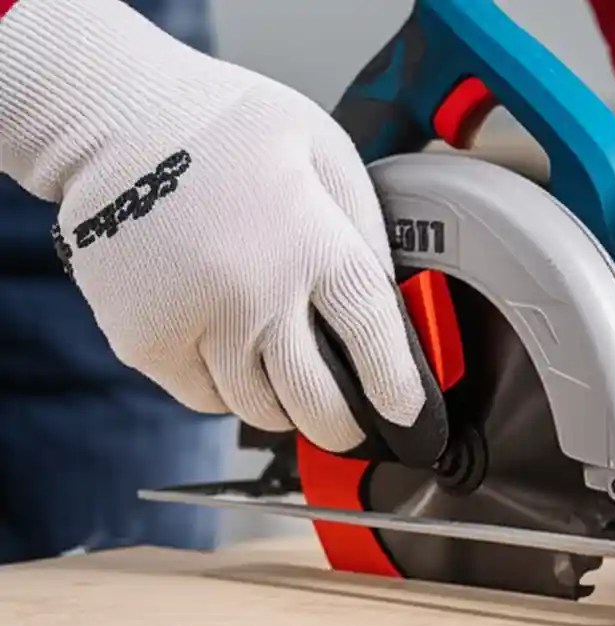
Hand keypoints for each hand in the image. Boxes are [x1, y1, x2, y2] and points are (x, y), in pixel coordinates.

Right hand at [0, 0, 443, 457]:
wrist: (113, 119)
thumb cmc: (226, 127)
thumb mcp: (326, 151)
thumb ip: (364, 227)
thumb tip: (392, 296)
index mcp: (312, 245)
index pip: (374, 343)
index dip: (398, 390)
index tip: (408, 414)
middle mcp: (256, 295)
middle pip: (317, 403)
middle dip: (342, 425)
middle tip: (348, 419)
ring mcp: (196, 324)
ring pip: (259, 410)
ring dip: (283, 406)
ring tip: (288, 377)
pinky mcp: (146, 341)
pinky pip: (204, 399)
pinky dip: (227, 391)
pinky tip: (233, 353)